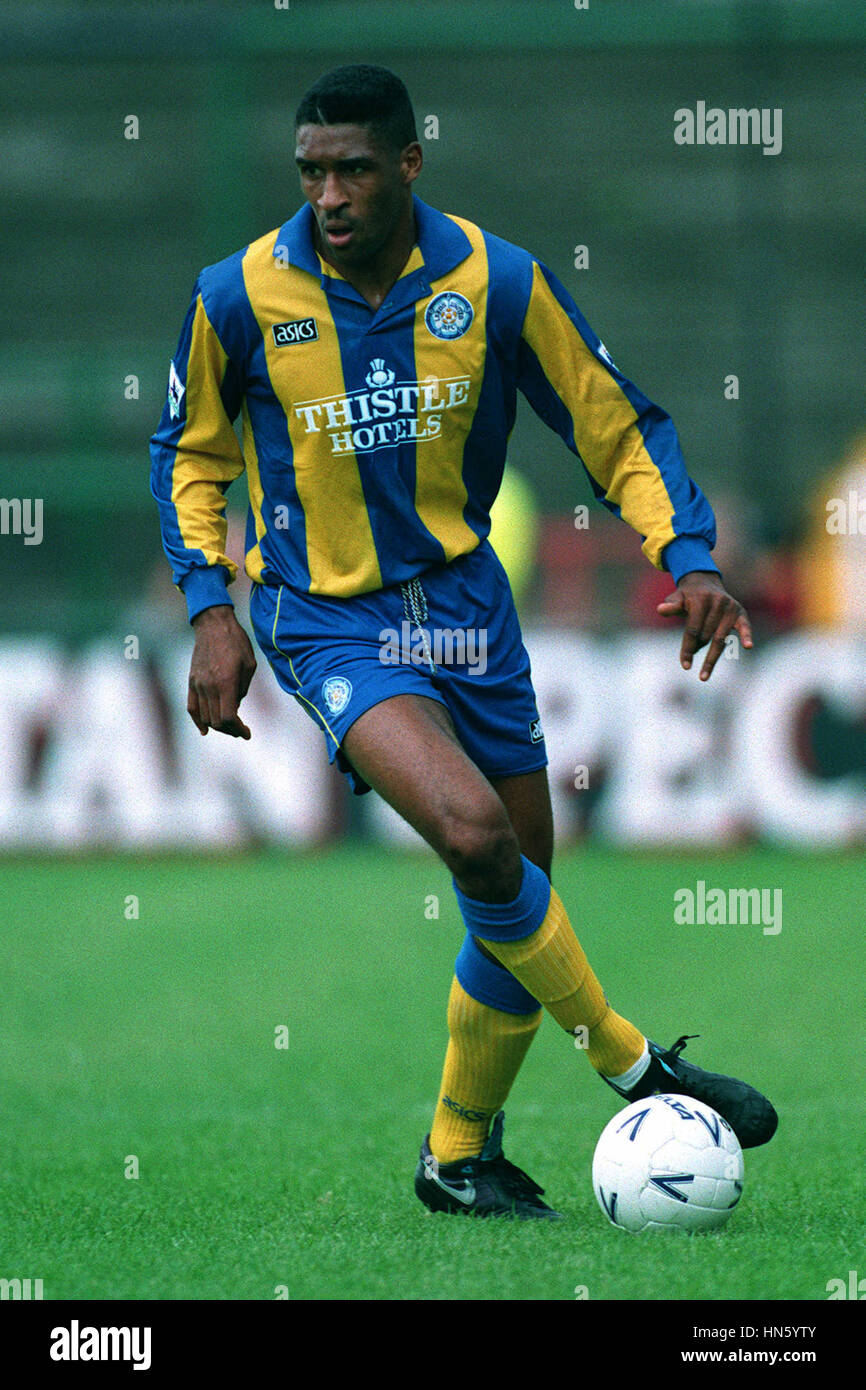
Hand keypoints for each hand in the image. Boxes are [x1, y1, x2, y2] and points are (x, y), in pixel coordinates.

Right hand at [188, 605, 256, 737]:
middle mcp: (209, 686)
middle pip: (216, 721)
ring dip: (218, 727)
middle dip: (230, 730)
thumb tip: (235, 706)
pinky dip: (197, 721)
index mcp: (226, 682)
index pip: (228, 717)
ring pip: (205, 717)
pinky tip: (205, 730)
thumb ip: (243, 689)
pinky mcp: (191, 681)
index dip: (238, 729)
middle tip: (241, 730)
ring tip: (229, 727)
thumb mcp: (250, 665)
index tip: (247, 733)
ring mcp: (198, 684)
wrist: (214, 625)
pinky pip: (191, 707)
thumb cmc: (236, 642)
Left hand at [656, 571, 752, 681]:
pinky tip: (748, 646)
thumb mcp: (676, 598)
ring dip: (712, 658)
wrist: (705, 583)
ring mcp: (730, 608)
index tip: (685, 665)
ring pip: (720, 638)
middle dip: (697, 648)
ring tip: (703, 676)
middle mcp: (718, 603)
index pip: (693, 630)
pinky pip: (744, 626)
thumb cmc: (687, 597)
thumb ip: (671, 605)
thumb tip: (660, 609)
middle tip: (689, 657)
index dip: (688, 648)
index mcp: (701, 600)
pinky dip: (746, 636)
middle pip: (706, 636)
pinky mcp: (740, 613)